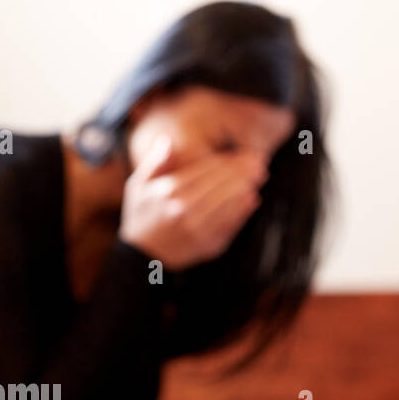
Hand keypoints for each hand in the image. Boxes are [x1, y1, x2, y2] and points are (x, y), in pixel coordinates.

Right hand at [118, 134, 267, 270]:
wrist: (141, 258)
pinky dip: (243, 210)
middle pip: (223, 183)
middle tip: (260, 162)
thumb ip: (156, 163)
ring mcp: (198, 229)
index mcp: (170, 191)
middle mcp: (184, 209)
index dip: (231, 160)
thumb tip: (168, 140)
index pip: (209, 169)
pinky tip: (252, 198)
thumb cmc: (141, 217)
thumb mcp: (138, 186)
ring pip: (230, 202)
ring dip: (247, 186)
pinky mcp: (207, 245)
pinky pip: (230, 224)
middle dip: (245, 170)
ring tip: (259, 176)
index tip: (246, 154)